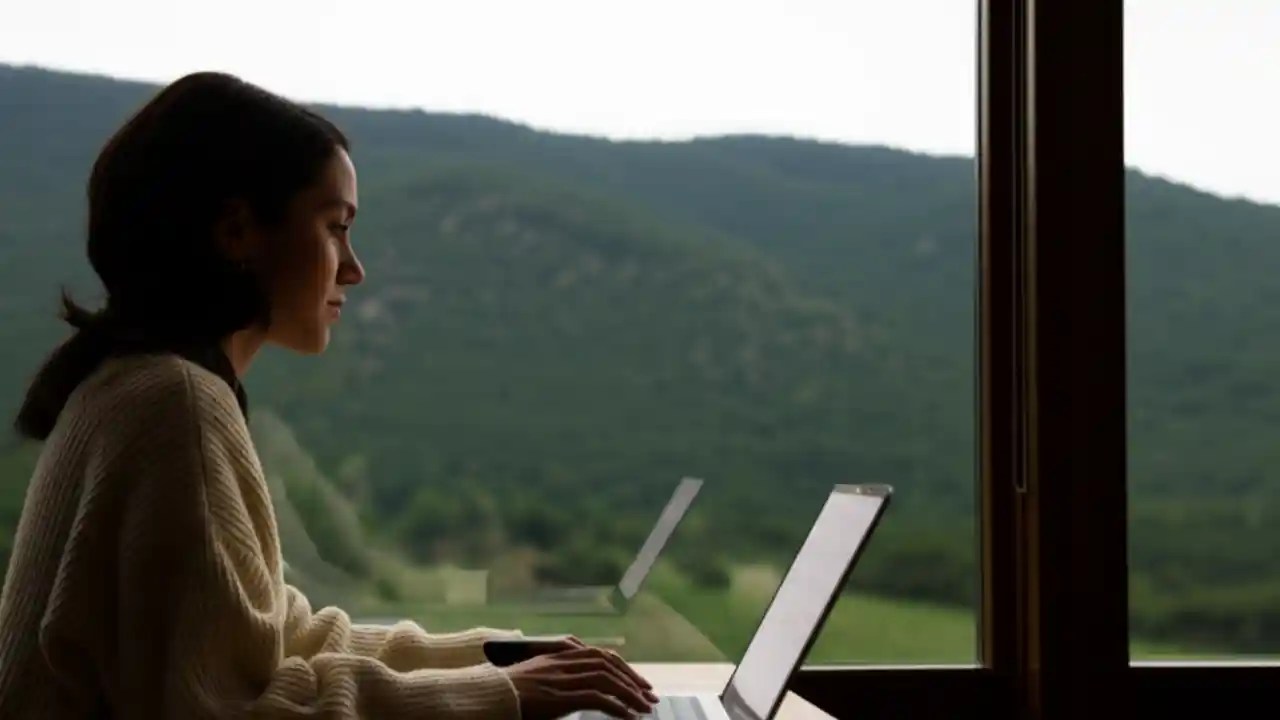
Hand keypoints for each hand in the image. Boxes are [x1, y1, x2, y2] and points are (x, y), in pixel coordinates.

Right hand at [505, 642, 658, 718]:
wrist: (489, 697)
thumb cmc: (509, 693)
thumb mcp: (536, 676)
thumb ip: (558, 674)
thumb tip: (580, 684)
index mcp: (558, 656)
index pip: (599, 654)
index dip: (622, 666)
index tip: (637, 680)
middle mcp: (562, 662)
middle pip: (607, 663)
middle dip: (632, 678)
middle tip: (650, 695)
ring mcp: (561, 678)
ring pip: (606, 678)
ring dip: (630, 693)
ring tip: (644, 707)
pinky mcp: (559, 696)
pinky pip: (596, 698)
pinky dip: (617, 706)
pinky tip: (628, 716)